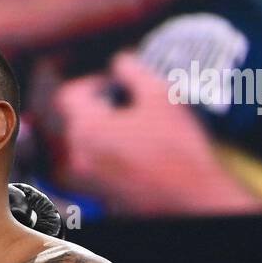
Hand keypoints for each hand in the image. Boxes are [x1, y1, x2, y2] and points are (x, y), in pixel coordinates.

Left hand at [44, 53, 261, 214]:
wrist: (193, 202)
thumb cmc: (179, 150)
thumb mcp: (160, 96)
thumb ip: (133, 71)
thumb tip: (120, 61)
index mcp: (86, 129)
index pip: (68, 95)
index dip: (91, 83)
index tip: (114, 84)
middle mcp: (76, 156)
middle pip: (72, 119)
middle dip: (96, 106)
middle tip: (127, 104)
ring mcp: (83, 179)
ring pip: (80, 142)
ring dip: (100, 128)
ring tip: (134, 127)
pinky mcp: (94, 194)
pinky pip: (89, 164)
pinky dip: (104, 151)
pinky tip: (134, 150)